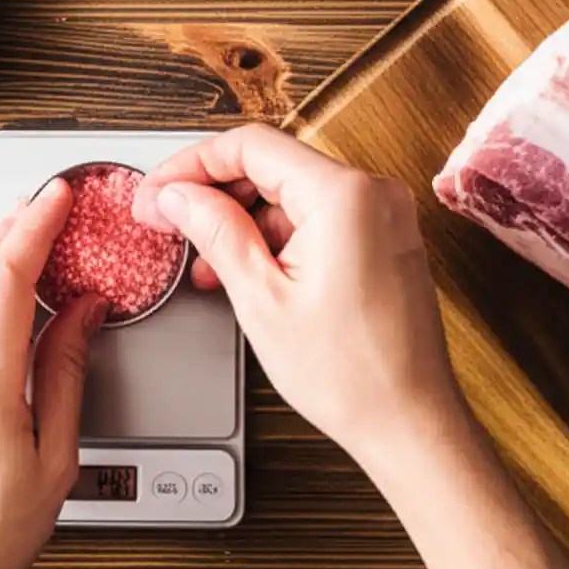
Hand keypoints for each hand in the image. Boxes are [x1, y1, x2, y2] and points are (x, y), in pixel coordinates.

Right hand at [141, 126, 568, 568]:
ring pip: (295, 197)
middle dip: (216, 195)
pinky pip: (322, 222)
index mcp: (344, 196)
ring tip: (205, 264)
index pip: (251, 146)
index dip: (192, 165)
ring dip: (245, 223)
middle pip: (274, 166)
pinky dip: (280, 240)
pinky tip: (248, 273)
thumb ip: (216, 233)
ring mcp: (385, 218)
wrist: (409, 422)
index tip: (158, 191)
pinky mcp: (386, 243)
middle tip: (169, 222)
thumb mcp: (261, 299)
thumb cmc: (350, 374)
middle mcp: (373, 194)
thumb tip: (180, 195)